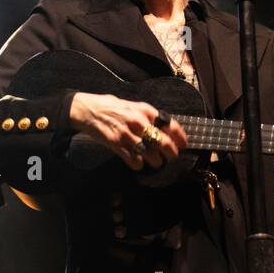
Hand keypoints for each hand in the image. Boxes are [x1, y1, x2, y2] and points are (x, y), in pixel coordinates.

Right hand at [68, 91, 186, 170]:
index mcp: (146, 110)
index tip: (183, 145)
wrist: (89, 110)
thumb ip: (149, 117)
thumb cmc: (113, 108)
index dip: (180, 138)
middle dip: (171, 153)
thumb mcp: (134, 107)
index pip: (171, 125)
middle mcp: (139, 122)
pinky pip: (134, 161)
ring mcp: (128, 134)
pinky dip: (139, 165)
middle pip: (164, 143)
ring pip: (151, 155)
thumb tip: (167, 129)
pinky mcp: (116, 144)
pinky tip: (138, 163)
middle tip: (172, 157)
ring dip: (156, 161)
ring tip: (156, 162)